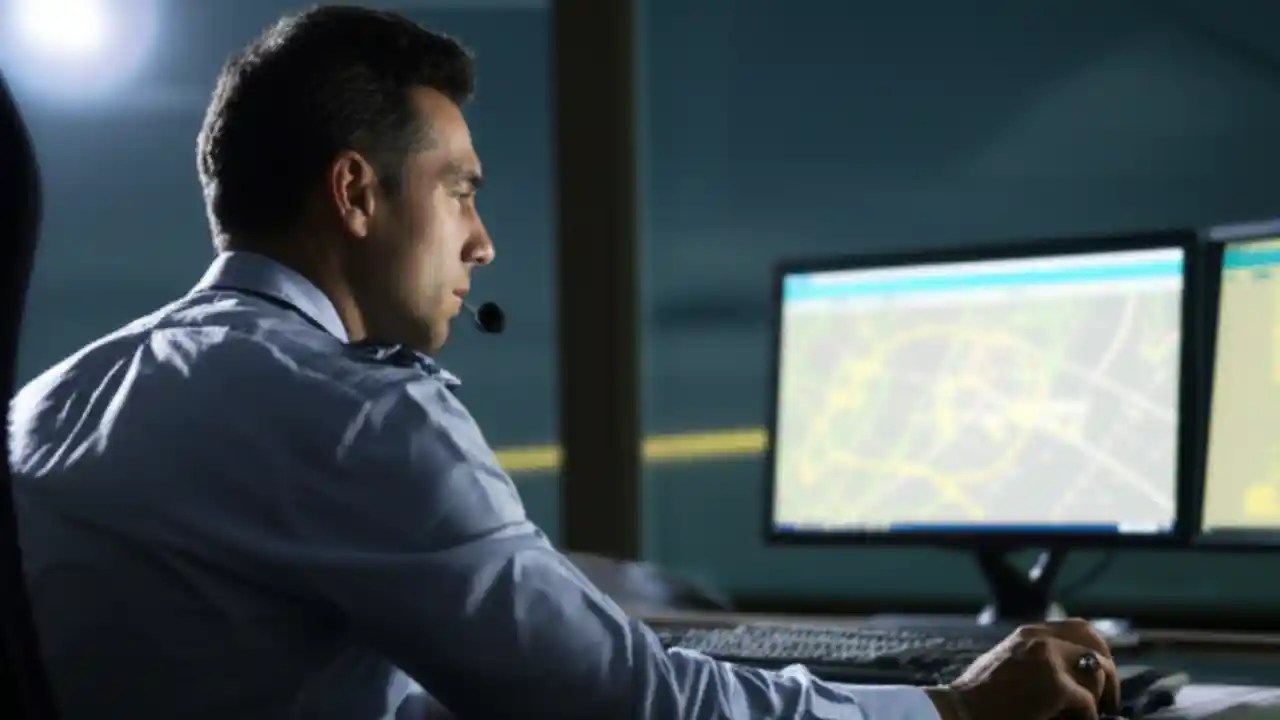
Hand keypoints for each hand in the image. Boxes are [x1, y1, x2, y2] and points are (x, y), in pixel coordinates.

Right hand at [926, 619, 1119, 719]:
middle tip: (1110, 697)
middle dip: (1109, 670)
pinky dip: (1088, 716)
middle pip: (1094, 642)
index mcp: (1028, 633)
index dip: (1095, 650)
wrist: (961, 710)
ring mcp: (1049, 659)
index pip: (1078, 628)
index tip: (1098, 674)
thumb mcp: (1008, 663)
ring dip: (1097, 697)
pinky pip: (1088, 702)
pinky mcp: (1055, 685)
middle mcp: (1040, 638)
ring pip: (1097, 672)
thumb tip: (1072, 675)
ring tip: (1088, 714)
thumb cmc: (979, 696)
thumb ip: (1035, 659)